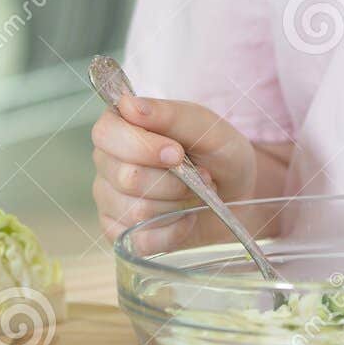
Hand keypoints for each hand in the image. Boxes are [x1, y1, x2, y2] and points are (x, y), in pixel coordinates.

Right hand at [91, 94, 256, 254]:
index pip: (106, 134)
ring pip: (136, 210)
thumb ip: (171, 115)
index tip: (176, 152)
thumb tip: (129, 105)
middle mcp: (108, 163)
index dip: (141, 147)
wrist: (237, 195)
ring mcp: (110, 201)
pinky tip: (186, 217)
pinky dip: (175, 231)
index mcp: (121, 127)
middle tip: (199, 175)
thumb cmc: (219, 154)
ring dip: (178, 204)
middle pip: (126, 177)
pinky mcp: (122, 233)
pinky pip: (142, 240)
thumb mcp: (207, 127)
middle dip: (174, 180)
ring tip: (194, 194)